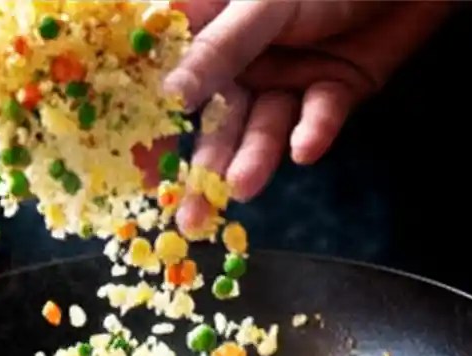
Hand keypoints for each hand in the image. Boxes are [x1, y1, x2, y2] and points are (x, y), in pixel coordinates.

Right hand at [148, 1, 450, 230]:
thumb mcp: (262, 4)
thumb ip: (218, 50)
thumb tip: (169, 96)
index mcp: (212, 23)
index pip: (170, 78)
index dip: (152, 124)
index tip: (139, 167)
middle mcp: (244, 56)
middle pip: (215, 120)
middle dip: (204, 167)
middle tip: (190, 217)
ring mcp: (287, 76)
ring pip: (263, 128)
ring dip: (254, 158)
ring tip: (243, 187)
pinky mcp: (332, 89)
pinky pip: (318, 117)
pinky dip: (313, 132)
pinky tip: (305, 149)